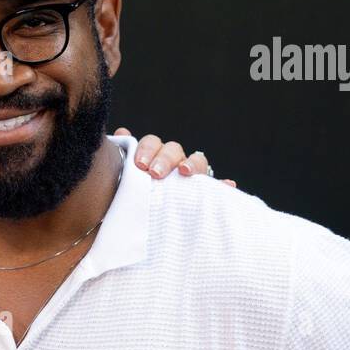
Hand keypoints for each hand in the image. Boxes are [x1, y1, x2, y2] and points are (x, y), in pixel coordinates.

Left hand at [114, 128, 236, 186]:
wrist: (137, 219)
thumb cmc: (129, 195)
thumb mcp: (122, 177)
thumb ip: (122, 156)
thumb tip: (122, 131)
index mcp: (152, 156)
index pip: (153, 143)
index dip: (147, 149)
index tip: (140, 165)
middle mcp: (172, 162)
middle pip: (174, 150)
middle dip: (165, 159)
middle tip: (155, 174)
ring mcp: (189, 177)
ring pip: (196, 162)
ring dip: (193, 164)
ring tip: (185, 172)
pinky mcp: (202, 194)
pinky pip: (216, 188)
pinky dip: (222, 185)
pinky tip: (227, 185)